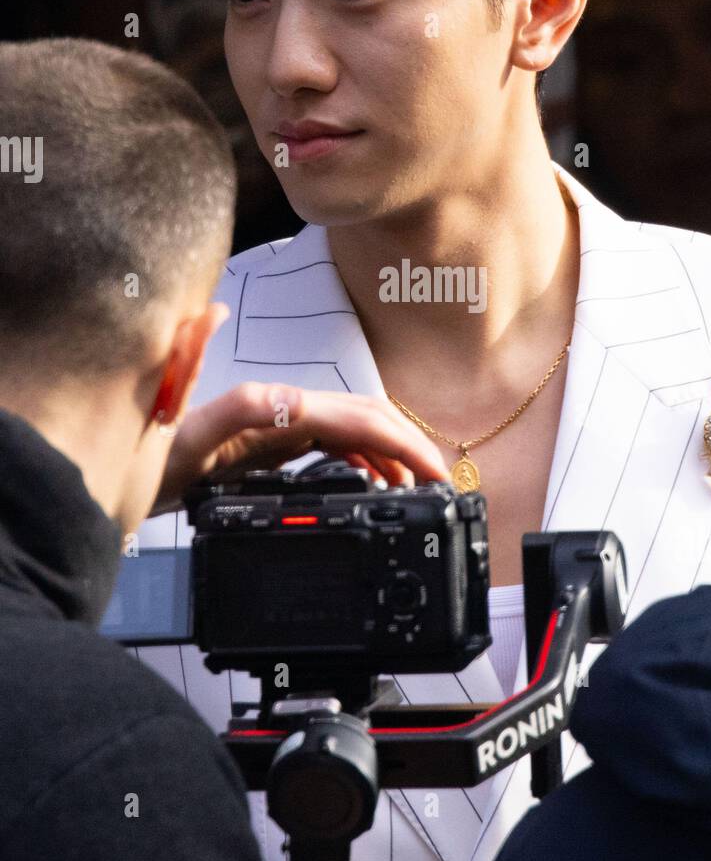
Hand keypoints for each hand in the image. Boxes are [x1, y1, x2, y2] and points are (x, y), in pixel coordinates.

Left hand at [150, 381, 450, 516]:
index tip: (432, 473)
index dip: (402, 444)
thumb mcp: (184, 433)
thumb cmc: (149, 454)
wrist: (118, 469)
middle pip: (366, 419)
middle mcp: (284, 411)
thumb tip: (270, 373)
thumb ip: (228, 399)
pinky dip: (363, 462)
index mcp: (278, 408)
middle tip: (442, 484)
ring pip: (354, 433)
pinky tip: (371, 481)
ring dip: (391, 455)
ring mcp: (281, 427)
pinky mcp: (272, 445)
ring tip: (417, 487)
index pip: (359, 419)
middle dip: (409, 447)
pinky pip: (331, 448)